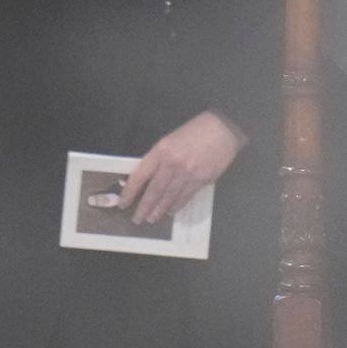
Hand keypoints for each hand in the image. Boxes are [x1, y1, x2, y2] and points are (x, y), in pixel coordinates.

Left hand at [118, 111, 246, 224]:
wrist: (223, 128)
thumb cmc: (196, 130)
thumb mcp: (171, 139)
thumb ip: (160, 158)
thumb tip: (148, 178)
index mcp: (162, 150)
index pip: (140, 175)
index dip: (130, 191)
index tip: (123, 202)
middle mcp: (172, 163)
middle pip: (154, 191)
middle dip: (143, 207)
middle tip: (137, 218)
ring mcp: (187, 174)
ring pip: (169, 197)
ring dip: (158, 210)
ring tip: (151, 218)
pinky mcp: (201, 180)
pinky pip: (185, 197)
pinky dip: (176, 206)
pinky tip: (170, 211)